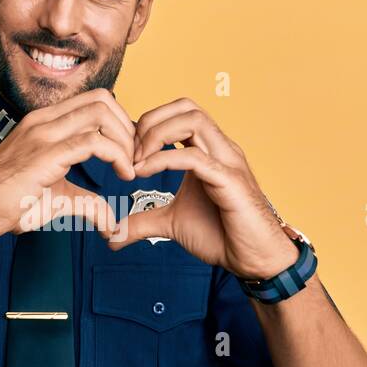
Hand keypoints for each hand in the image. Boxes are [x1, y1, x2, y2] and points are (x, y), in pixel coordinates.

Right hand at [0, 88, 137, 240]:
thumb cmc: (6, 203)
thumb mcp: (57, 198)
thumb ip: (86, 202)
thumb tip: (110, 221)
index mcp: (45, 122)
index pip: (95, 101)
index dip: (121, 124)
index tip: (129, 155)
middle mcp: (44, 120)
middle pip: (104, 99)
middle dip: (129, 128)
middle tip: (136, 159)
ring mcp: (43, 134)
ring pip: (101, 113)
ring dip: (126, 140)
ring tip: (130, 168)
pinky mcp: (44, 155)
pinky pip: (93, 141)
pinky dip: (117, 155)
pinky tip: (122, 175)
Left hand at [112, 97, 299, 279]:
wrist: (253, 260)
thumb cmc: (222, 236)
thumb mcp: (171, 224)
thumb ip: (143, 221)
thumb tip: (112, 236)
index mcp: (208, 151)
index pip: (179, 113)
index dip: (148, 124)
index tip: (127, 152)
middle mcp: (220, 149)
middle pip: (186, 106)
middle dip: (151, 121)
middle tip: (129, 151)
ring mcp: (227, 162)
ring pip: (194, 120)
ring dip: (157, 134)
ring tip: (137, 161)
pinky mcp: (230, 182)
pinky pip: (196, 157)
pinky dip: (164, 159)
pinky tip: (144, 172)